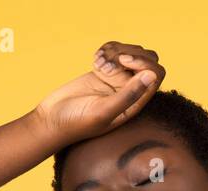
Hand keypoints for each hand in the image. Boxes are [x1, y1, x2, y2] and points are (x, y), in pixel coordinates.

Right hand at [33, 41, 165, 143]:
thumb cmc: (77, 123)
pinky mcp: (105, 71)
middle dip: (130, 53)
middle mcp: (130, 91)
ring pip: (131, 52)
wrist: (52, 120)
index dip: (144, 62)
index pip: (155, 74)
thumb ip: (128, 95)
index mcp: (136, 103)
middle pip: (147, 59)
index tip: (123, 61)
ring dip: (116, 51)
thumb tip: (151, 75)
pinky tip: (94, 61)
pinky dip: (106, 50)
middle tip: (109, 62)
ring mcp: (117, 80)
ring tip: (98, 63)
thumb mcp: (103, 111)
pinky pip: (115, 51)